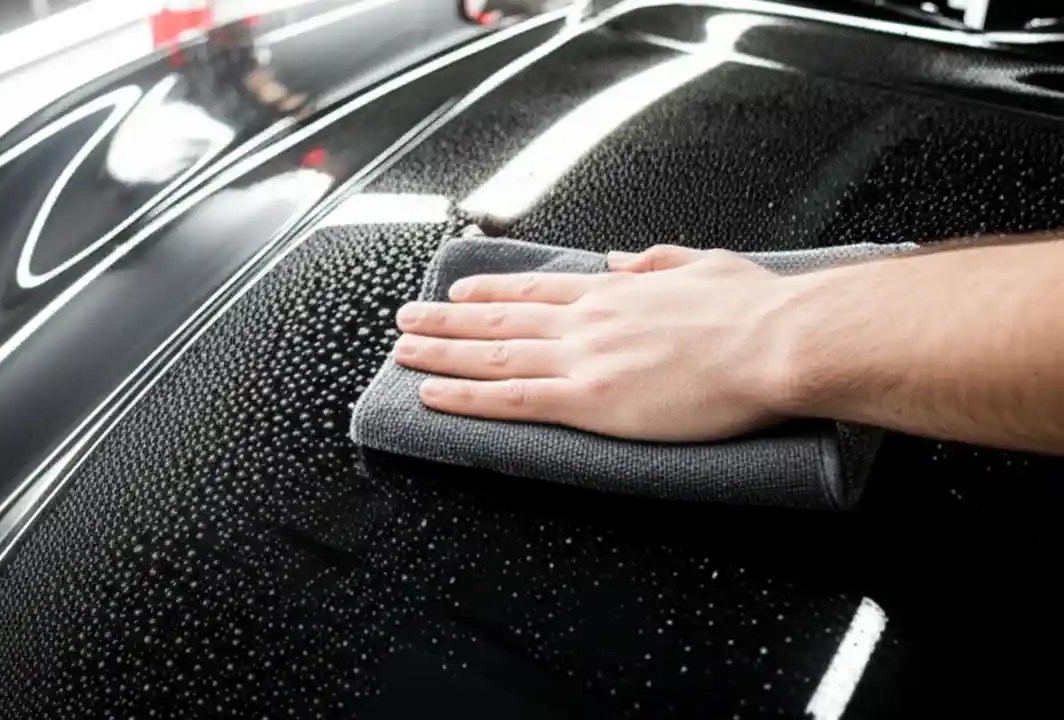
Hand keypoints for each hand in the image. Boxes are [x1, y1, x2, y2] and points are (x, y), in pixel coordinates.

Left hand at [393, 245, 794, 440]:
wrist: (779, 341)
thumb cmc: (755, 309)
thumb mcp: (702, 264)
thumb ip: (653, 262)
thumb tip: (617, 259)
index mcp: (615, 291)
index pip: (535, 288)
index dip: (489, 291)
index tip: (458, 291)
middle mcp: (587, 321)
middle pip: (499, 319)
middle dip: (446, 320)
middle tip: (405, 318)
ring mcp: (583, 360)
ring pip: (493, 355)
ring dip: (441, 353)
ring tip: (402, 352)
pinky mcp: (590, 401)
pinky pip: (511, 399)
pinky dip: (466, 396)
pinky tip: (433, 395)